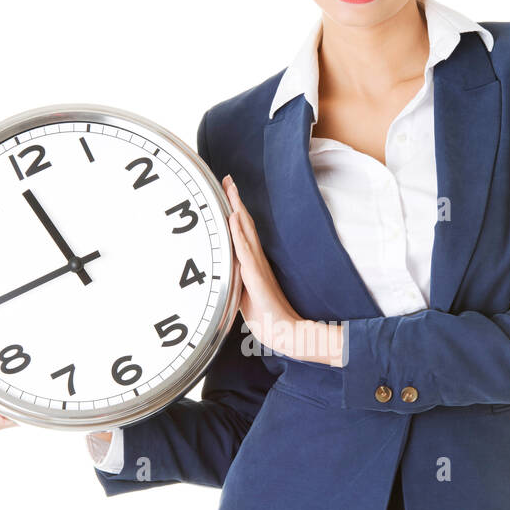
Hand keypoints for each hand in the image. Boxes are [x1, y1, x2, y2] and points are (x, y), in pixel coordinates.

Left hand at [222, 175, 301, 353]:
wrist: (282, 331)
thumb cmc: (265, 315)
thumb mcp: (245, 292)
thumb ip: (238, 277)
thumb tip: (228, 268)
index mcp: (253, 262)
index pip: (242, 230)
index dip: (235, 209)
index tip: (227, 190)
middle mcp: (256, 259)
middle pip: (244, 223)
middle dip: (235, 200)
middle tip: (227, 179)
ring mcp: (256, 266)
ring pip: (244, 231)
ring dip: (236, 208)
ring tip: (229, 188)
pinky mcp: (255, 276)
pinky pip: (244, 251)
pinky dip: (238, 234)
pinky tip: (234, 218)